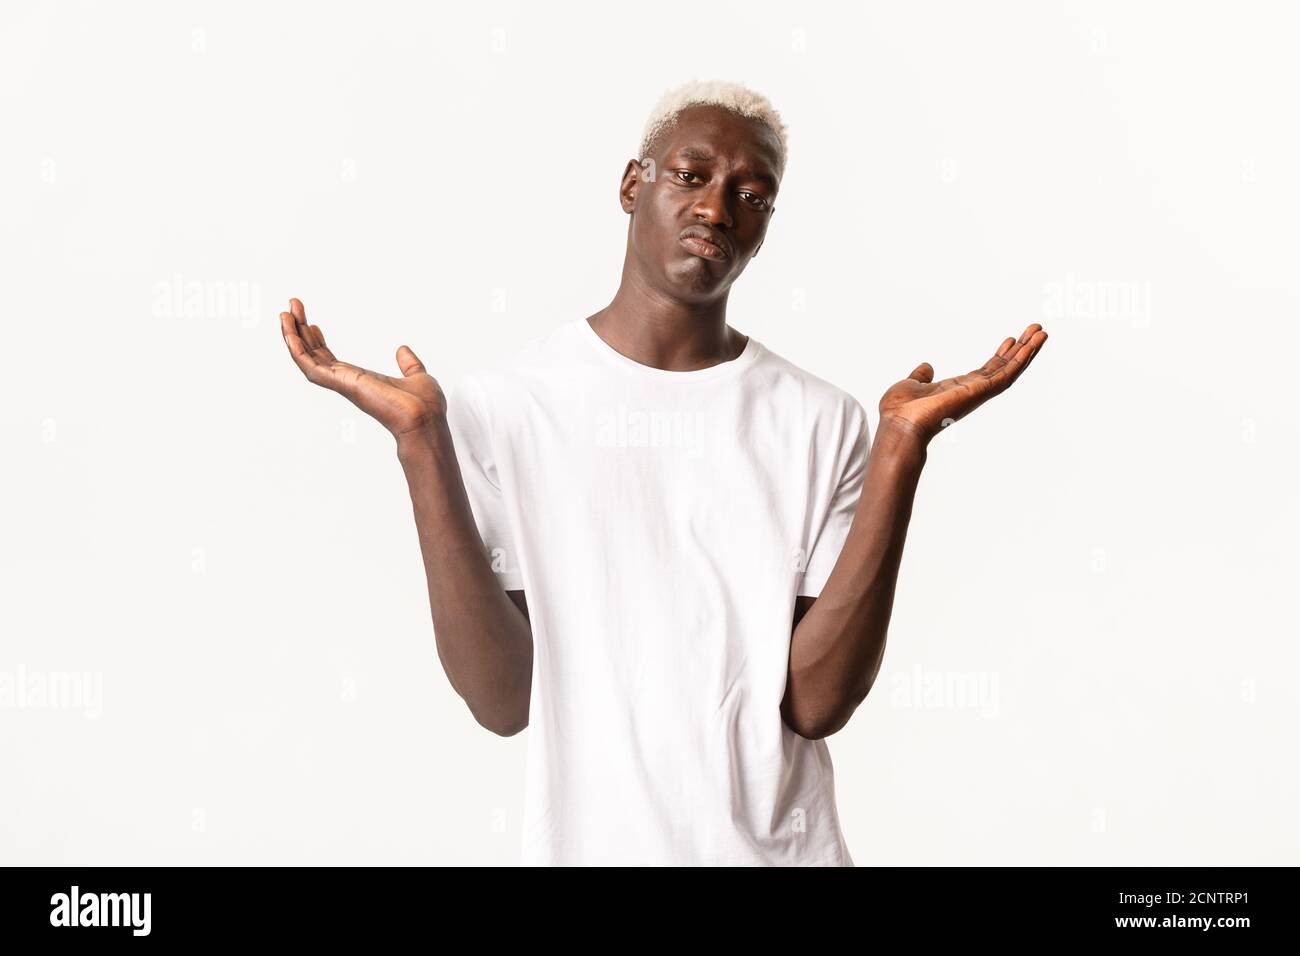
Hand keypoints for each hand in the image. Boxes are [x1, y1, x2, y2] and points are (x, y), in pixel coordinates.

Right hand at [279, 297, 446, 438]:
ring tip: (284, 314)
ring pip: (306, 359)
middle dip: (300, 332)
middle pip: (314, 355)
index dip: (318, 341)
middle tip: (291, 308)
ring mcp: (342, 383)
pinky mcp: (341, 384)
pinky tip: (290, 333)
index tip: (311, 323)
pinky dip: (297, 350)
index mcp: (361, 379)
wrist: (426, 418)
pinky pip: (310, 366)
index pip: (330, 359)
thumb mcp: (416, 376)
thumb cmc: (424, 406)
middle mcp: (348, 382)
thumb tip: (403, 350)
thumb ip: (408, 364)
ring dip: (292, 337)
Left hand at [878, 323, 1047, 444]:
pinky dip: (1020, 360)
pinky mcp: (980, 391)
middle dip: (1021, 350)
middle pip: (1003, 368)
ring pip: (1010, 370)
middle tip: (1037, 330)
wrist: (898, 424)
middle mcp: (972, 391)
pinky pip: (1006, 374)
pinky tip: (1031, 345)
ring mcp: (978, 392)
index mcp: (958, 388)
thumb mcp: (910, 384)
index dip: (1000, 355)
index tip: (1011, 340)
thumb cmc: (900, 412)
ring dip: (1028, 352)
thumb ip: (921, 376)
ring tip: (1042, 332)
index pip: (985, 370)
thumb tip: (926, 367)